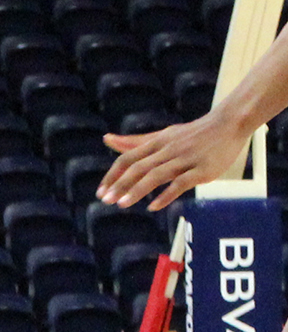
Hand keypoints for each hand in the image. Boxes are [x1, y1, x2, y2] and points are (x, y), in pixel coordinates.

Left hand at [97, 113, 250, 211]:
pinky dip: (166, 195)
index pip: (128, 158)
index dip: (113, 175)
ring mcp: (186, 159)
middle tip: (105, 200)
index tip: (101, 192)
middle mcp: (168, 150)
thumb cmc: (192, 133)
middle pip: (139, 167)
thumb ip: (135, 141)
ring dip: (137, 190)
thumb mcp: (162, 134)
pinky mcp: (202, 170)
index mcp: (157, 142)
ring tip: (122, 204)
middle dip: (120, 184)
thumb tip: (107, 139)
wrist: (229, 124)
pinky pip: (181, 183)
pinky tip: (153, 207)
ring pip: (157, 175)